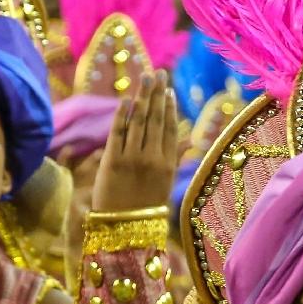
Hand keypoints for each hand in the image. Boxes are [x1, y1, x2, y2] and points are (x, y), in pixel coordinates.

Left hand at [91, 71, 184, 212]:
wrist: (122, 230)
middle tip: (157, 73)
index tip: (168, 90)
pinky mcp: (112, 161)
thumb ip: (175, 158)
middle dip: (156, 94)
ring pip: (139, 121)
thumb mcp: (165, 185)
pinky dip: (123, 114)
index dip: (169, 108)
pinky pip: (119, 132)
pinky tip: (127, 98)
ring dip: (142, 97)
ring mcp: (133, 158)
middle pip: (156, 120)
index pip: (170, 129)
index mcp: (168, 165)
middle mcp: (153, 159)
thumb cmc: (144, 208)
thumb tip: (190, 140)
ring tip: (145, 78)